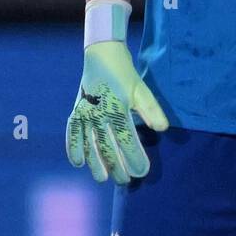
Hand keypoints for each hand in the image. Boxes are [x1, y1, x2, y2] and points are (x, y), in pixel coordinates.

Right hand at [65, 41, 168, 183]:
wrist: (102, 54)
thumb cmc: (125, 74)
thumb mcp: (141, 89)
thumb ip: (151, 109)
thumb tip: (162, 129)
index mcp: (117, 107)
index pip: (126, 138)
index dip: (133, 157)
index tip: (141, 172)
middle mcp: (99, 112)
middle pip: (106, 145)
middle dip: (116, 165)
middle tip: (125, 181)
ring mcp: (85, 112)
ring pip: (89, 142)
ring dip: (95, 162)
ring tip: (102, 178)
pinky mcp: (77, 109)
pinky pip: (73, 131)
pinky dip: (73, 147)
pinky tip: (77, 162)